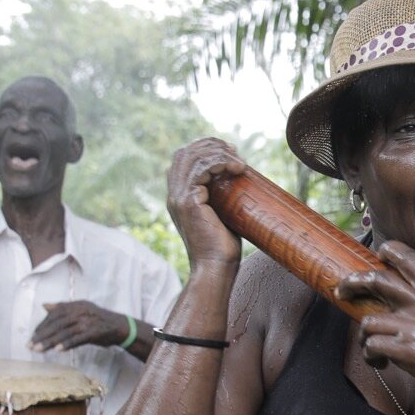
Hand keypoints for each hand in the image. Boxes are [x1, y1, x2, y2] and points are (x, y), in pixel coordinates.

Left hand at [32, 301, 129, 351]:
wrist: (120, 326)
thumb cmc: (98, 319)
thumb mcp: (81, 309)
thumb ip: (62, 307)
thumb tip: (44, 306)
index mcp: (76, 305)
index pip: (55, 314)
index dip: (43, 325)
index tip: (33, 335)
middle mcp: (81, 311)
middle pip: (57, 323)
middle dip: (42, 335)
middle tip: (30, 345)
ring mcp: (88, 321)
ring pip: (65, 332)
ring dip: (51, 342)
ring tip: (39, 350)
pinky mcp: (94, 332)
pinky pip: (78, 339)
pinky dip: (68, 344)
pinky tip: (58, 350)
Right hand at [168, 138, 248, 269]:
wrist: (216, 268)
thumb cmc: (222, 248)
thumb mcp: (222, 215)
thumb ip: (222, 198)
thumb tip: (240, 183)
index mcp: (180, 196)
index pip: (184, 158)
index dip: (205, 148)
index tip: (231, 152)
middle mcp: (174, 194)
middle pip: (185, 152)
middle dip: (211, 146)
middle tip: (235, 152)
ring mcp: (178, 197)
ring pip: (193, 158)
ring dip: (219, 153)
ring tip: (239, 162)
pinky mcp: (188, 202)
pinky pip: (201, 169)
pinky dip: (219, 163)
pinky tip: (237, 169)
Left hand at [334, 241, 414, 402]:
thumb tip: (403, 296)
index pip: (405, 256)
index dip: (388, 251)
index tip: (378, 256)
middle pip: (374, 279)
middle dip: (352, 283)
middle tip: (342, 291)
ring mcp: (408, 325)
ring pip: (367, 321)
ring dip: (366, 336)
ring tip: (374, 348)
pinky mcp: (402, 349)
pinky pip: (371, 347)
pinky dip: (371, 356)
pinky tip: (382, 363)